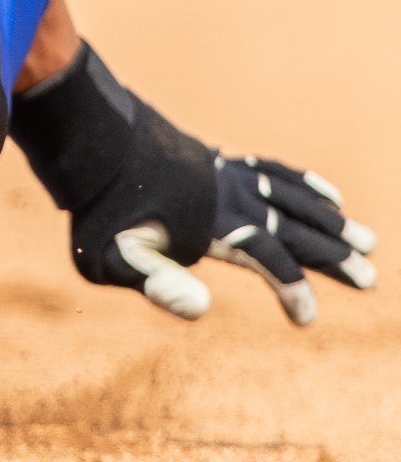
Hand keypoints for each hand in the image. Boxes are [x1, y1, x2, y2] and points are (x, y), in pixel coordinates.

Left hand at [111, 156, 376, 324]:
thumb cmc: (96, 210)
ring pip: (292, 199)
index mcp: (211, 225)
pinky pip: (272, 171)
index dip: (291, 288)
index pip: (266, 259)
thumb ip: (156, 283)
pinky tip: (329, 195)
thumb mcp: (111, 258)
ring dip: (330, 221)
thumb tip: (203, 310)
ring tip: (366, 239)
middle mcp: (229, 197)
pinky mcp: (217, 163)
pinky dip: (304, 183)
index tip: (306, 317)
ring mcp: (225, 176)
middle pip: (293, 229)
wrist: (89, 143)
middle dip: (333, 256)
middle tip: (371, 277)